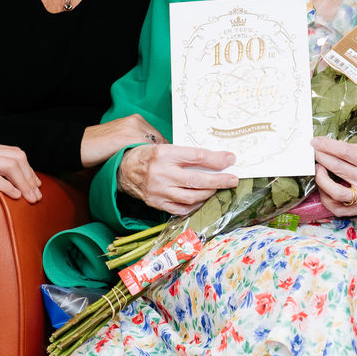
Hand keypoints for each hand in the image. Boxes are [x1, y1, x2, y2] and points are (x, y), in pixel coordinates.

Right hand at [0, 140, 41, 207]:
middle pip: (17, 157)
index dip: (28, 169)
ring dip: (24, 182)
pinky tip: (15, 197)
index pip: (13, 152)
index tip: (35, 185)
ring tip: (30, 199)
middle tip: (37, 195)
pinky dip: (8, 186)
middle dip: (31, 176)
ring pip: (10, 165)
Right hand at [81, 114, 167, 166]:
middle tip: (154, 167)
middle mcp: (136, 120)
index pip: (158, 135)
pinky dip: (145, 159)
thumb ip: (137, 140)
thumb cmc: (99, 146)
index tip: (160, 160)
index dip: (160, 150)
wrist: (80, 145)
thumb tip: (153, 152)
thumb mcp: (122, 138)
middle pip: (159, 140)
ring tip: (145, 168)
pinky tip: (138, 166)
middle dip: (158, 154)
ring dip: (152, 157)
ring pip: (153, 145)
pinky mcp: (127, 137)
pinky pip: (144, 149)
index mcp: (135, 119)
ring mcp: (132, 127)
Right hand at [117, 144, 237, 215]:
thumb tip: (214, 159)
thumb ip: (186, 155)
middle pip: (196, 179)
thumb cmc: (148, 156)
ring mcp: (159, 191)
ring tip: (218, 189)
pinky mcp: (157, 203)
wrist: (124, 170)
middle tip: (232, 180)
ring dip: (209, 194)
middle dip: (218, 181)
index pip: (196, 157)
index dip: (216, 159)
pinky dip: (195, 205)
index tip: (230, 159)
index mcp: (164, 154)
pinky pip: (181, 208)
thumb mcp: (165, 147)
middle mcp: (161, 173)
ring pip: (191, 197)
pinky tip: (203, 200)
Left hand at [311, 136, 356, 224]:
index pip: (347, 153)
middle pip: (338, 168)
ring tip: (318, 167)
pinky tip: (324, 187)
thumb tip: (345, 147)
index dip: (328, 145)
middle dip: (321, 156)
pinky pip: (338, 208)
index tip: (316, 140)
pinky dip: (327, 198)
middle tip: (312, 149)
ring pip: (334, 191)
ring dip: (320, 177)